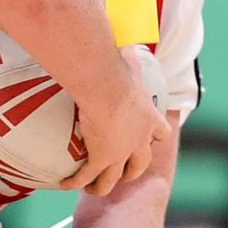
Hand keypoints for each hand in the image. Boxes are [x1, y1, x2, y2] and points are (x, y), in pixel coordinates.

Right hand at [63, 56, 169, 195]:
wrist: (108, 89)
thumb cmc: (118, 71)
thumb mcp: (130, 61)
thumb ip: (128, 55)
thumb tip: (125, 38)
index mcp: (148, 118)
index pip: (160, 132)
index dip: (155, 136)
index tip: (150, 138)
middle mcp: (138, 140)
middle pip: (140, 163)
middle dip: (132, 170)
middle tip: (123, 173)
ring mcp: (121, 153)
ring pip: (115, 178)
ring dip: (105, 184)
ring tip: (94, 188)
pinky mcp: (102, 160)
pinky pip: (88, 177)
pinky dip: (78, 182)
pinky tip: (66, 184)